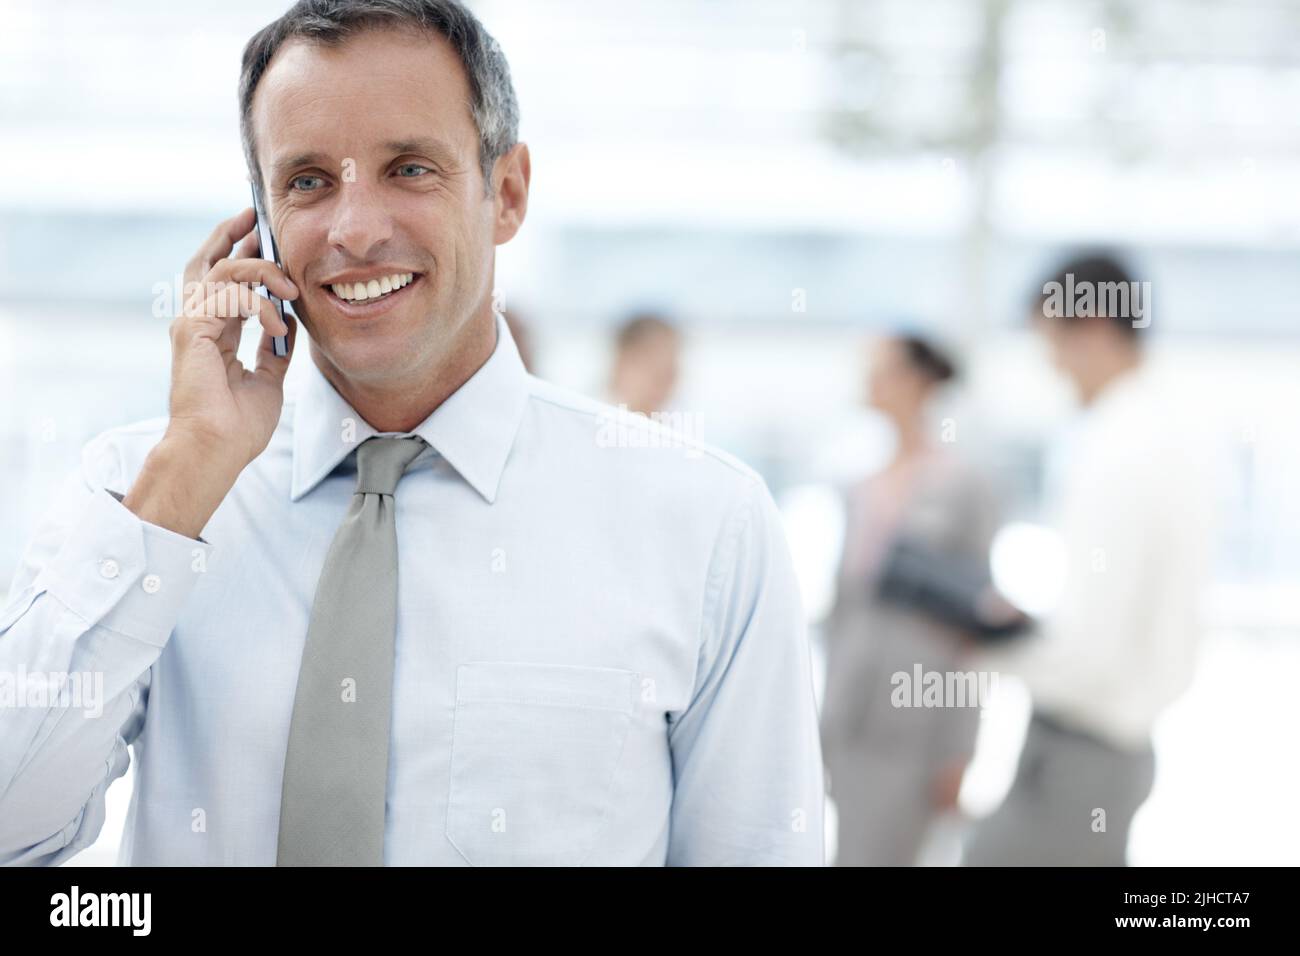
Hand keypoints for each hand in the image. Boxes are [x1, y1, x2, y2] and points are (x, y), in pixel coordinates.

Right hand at [167, 207, 299, 469]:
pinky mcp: (193, 331)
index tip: (260, 233)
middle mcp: (196, 323)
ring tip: (288, 288)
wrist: (217, 449)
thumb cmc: (237, 425)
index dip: (236, 252)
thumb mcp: (268, 378)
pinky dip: (259, 304)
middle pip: (207, 261)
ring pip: (222, 270)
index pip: (220, 281)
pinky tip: (278, 326)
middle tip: (255, 217)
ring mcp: (191, 325)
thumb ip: (274, 347)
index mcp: (211, 332)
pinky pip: (228, 296)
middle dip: (231, 234)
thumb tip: (288, 320)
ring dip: (260, 271)